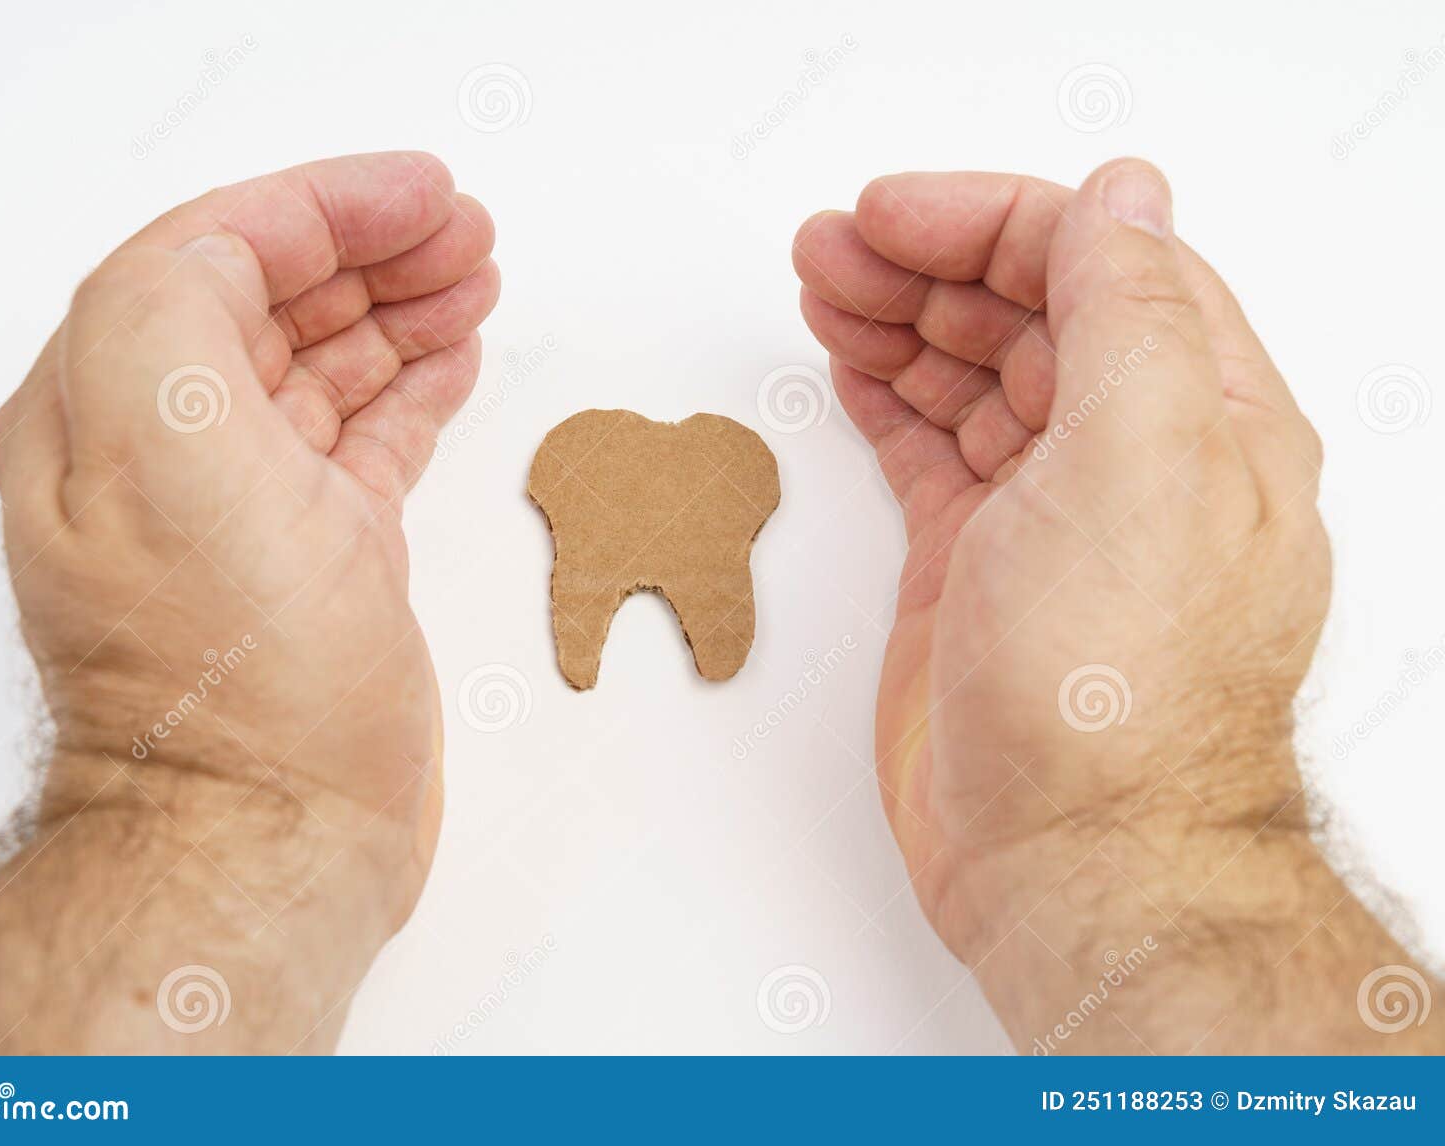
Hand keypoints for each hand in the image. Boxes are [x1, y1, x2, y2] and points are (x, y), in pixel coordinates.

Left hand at [0, 151, 496, 949]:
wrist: (278, 839)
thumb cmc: (238, 680)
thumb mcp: (172, 452)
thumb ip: (173, 310)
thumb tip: (236, 250)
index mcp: (102, 413)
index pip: (205, 256)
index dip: (319, 206)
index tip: (420, 192)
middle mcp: (159, 456)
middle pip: (266, 302)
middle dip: (368, 250)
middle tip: (465, 232)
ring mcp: (240, 511)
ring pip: (318, 366)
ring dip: (398, 308)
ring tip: (477, 278)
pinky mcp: (309, 561)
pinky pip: (358, 439)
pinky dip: (408, 388)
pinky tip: (454, 357)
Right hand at [795, 159, 1434, 1051]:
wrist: (1068, 860)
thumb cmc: (1112, 699)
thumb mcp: (1142, 463)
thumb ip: (1133, 312)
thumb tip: (1123, 193)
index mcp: (1198, 414)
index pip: (1098, 266)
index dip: (990, 223)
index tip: (889, 214)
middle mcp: (1129, 457)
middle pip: (1026, 312)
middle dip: (926, 262)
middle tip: (831, 247)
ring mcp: (1049, 515)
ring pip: (974, 376)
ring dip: (898, 318)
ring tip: (820, 281)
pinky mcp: (979, 569)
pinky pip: (932, 450)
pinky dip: (889, 397)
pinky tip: (852, 363)